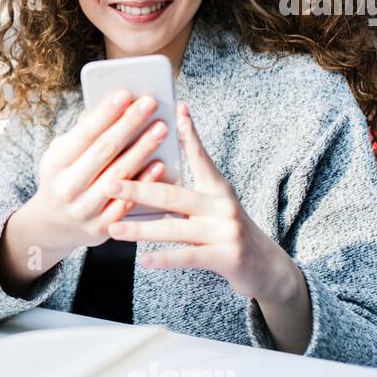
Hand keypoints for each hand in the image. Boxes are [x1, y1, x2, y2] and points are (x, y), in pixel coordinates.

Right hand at [0, 91, 169, 292]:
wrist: (53, 226)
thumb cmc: (64, 179)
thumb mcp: (61, 156)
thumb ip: (83, 135)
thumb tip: (113, 107)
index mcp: (54, 165)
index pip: (83, 134)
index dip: (106, 113)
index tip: (126, 93)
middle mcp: (67, 188)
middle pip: (104, 151)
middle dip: (129, 124)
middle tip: (151, 103)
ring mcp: (84, 210)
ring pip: (119, 175)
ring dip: (143, 149)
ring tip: (161, 128)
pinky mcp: (101, 228)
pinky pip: (128, 203)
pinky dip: (145, 182)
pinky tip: (160, 164)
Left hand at [103, 103, 304, 308]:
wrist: (266, 267)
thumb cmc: (228, 232)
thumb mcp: (214, 206)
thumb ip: (187, 192)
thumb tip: (151, 173)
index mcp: (217, 188)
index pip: (199, 155)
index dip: (188, 133)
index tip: (176, 110)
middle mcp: (222, 205)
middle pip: (173, 194)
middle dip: (138, 189)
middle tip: (110, 184)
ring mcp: (226, 230)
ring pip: (174, 228)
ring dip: (140, 229)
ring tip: (114, 228)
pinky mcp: (226, 256)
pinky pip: (188, 256)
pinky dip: (163, 259)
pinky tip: (143, 260)